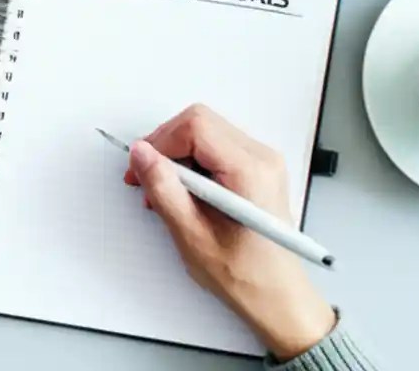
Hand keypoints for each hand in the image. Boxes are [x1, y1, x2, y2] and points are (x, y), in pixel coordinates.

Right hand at [124, 104, 335, 360]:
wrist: (278, 296)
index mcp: (250, 171)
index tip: (140, 168)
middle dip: (165, 146)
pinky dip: (193, 165)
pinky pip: (216, 148)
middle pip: (200, 123)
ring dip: (177, 157)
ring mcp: (263, 161)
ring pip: (206, 133)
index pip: (196, 126)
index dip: (160, 142)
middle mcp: (262, 158)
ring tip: (164, 194)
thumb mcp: (192, 234)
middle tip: (144, 178)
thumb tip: (141, 154)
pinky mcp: (258, 169)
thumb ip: (164, 188)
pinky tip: (184, 195)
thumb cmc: (244, 275)